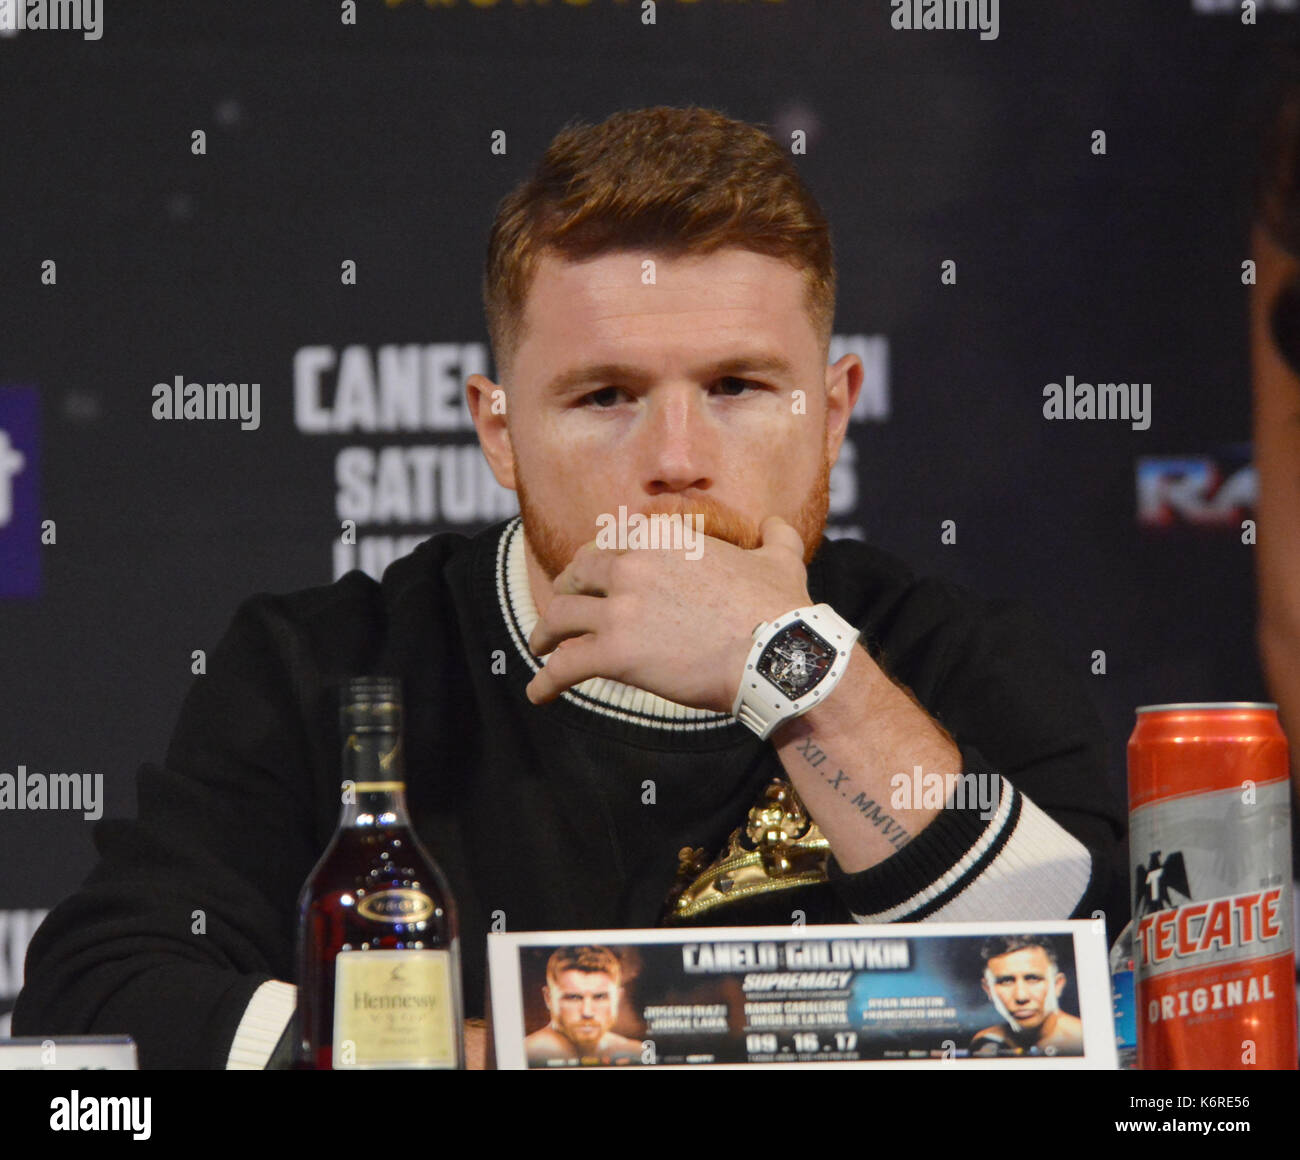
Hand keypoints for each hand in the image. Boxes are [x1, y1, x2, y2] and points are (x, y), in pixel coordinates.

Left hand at [525, 515, 812, 712]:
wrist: (778, 653)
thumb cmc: (782, 609)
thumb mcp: (780, 559)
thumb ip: (775, 534)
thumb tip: (776, 523)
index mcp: (663, 537)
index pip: (609, 543)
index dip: (593, 562)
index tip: (588, 578)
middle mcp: (633, 565)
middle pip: (576, 576)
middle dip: (564, 592)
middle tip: (561, 613)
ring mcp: (620, 609)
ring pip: (559, 618)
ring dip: (544, 634)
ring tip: (539, 650)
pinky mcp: (615, 653)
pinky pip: (563, 667)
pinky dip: (544, 681)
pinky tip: (538, 695)